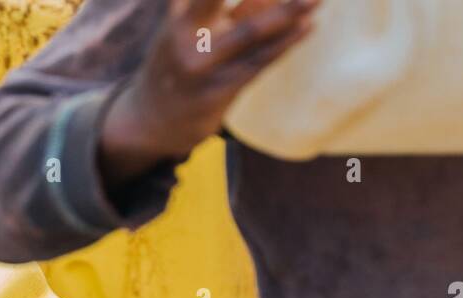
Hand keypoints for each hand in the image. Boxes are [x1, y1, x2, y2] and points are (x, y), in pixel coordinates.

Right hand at [100, 0, 317, 187]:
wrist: (154, 120)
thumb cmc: (185, 59)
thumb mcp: (197, 26)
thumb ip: (237, 6)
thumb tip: (281, 1)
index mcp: (180, 8)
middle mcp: (184, 32)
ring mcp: (199, 64)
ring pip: (250, 31)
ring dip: (288, 11)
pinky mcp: (215, 92)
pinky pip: (257, 63)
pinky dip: (285, 43)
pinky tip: (308, 26)